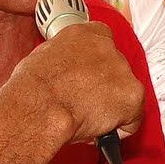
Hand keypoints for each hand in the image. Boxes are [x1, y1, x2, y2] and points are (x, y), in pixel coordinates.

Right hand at [11, 22, 144, 145]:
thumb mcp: (42, 59)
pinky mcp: (132, 96)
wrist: (39, 107)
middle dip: (104, 87)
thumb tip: (64, 73)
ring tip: (87, 118)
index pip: (101, 40)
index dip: (95, 64)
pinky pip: (132, 119)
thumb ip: (64, 59)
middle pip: (115, 69)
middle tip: (84, 103)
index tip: (88, 76)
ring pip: (125, 93)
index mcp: (83, 34)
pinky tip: (98, 129)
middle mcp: (107, 47)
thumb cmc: (31, 89)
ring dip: (112, 107)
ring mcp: (122, 71)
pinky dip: (119, 128)